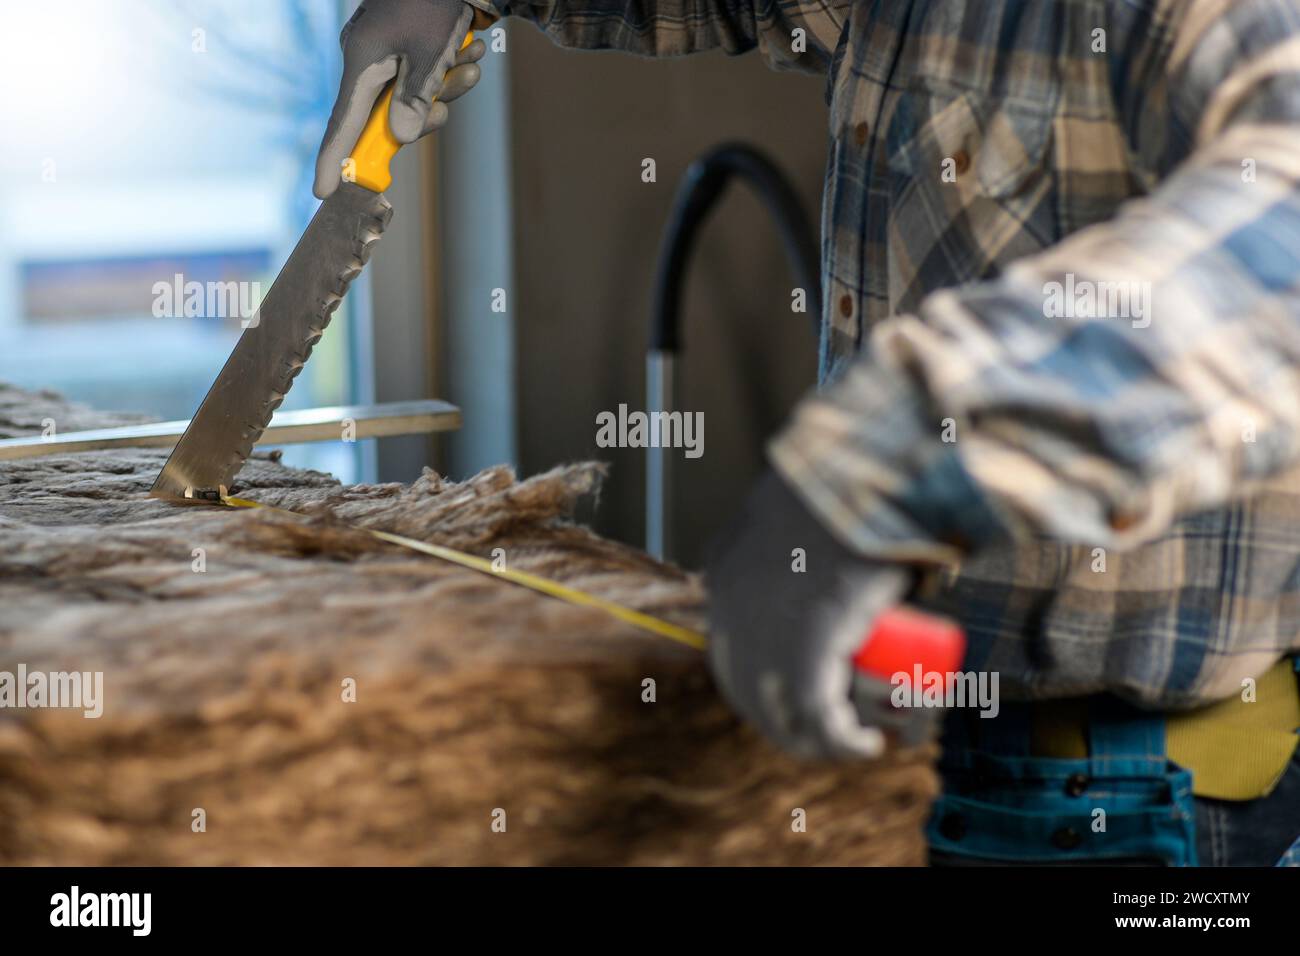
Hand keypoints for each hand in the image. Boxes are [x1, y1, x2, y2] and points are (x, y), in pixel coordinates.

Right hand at [314, 0, 488, 198]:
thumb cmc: (433, 1)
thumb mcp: (430, 51)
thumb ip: (416, 97)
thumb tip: (402, 139)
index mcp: (362, 63)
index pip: (345, 123)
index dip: (334, 158)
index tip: (323, 191)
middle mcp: (365, 62)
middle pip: (391, 114)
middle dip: (432, 107)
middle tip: (462, 78)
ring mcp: (380, 56)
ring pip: (413, 96)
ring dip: (448, 85)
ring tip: (471, 57)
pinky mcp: (398, 50)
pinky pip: (421, 77)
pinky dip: (447, 70)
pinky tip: (468, 48)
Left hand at [706, 469, 929, 758]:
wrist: (856, 474)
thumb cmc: (835, 487)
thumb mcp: (788, 513)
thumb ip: (784, 533)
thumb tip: (811, 554)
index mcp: (721, 577)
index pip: (732, 653)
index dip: (764, 686)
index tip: (800, 698)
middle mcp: (729, 611)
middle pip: (749, 691)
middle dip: (787, 722)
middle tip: (831, 728)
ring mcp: (763, 632)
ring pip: (781, 712)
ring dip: (815, 739)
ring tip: (853, 742)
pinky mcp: (806, 647)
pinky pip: (817, 713)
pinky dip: (840, 740)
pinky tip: (863, 746)